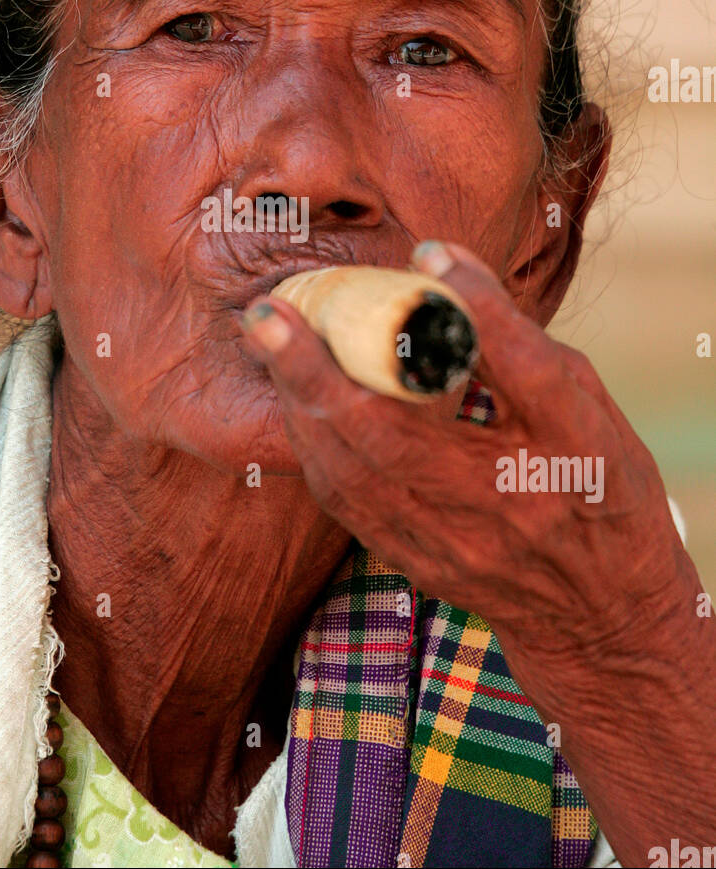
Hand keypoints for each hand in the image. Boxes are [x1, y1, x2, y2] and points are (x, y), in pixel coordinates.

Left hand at [238, 240, 686, 664]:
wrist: (599, 615)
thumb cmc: (598, 487)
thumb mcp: (591, 410)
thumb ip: (521, 345)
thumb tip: (440, 266)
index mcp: (580, 452)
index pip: (527, 371)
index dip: (477, 309)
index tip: (427, 252)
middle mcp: (517, 502)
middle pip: (403, 435)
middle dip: (322, 369)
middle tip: (272, 312)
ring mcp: (462, 544)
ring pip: (357, 475)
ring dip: (301, 403)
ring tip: (269, 341)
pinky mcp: (424, 564)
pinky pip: (349, 504)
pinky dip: (315, 446)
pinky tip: (294, 401)